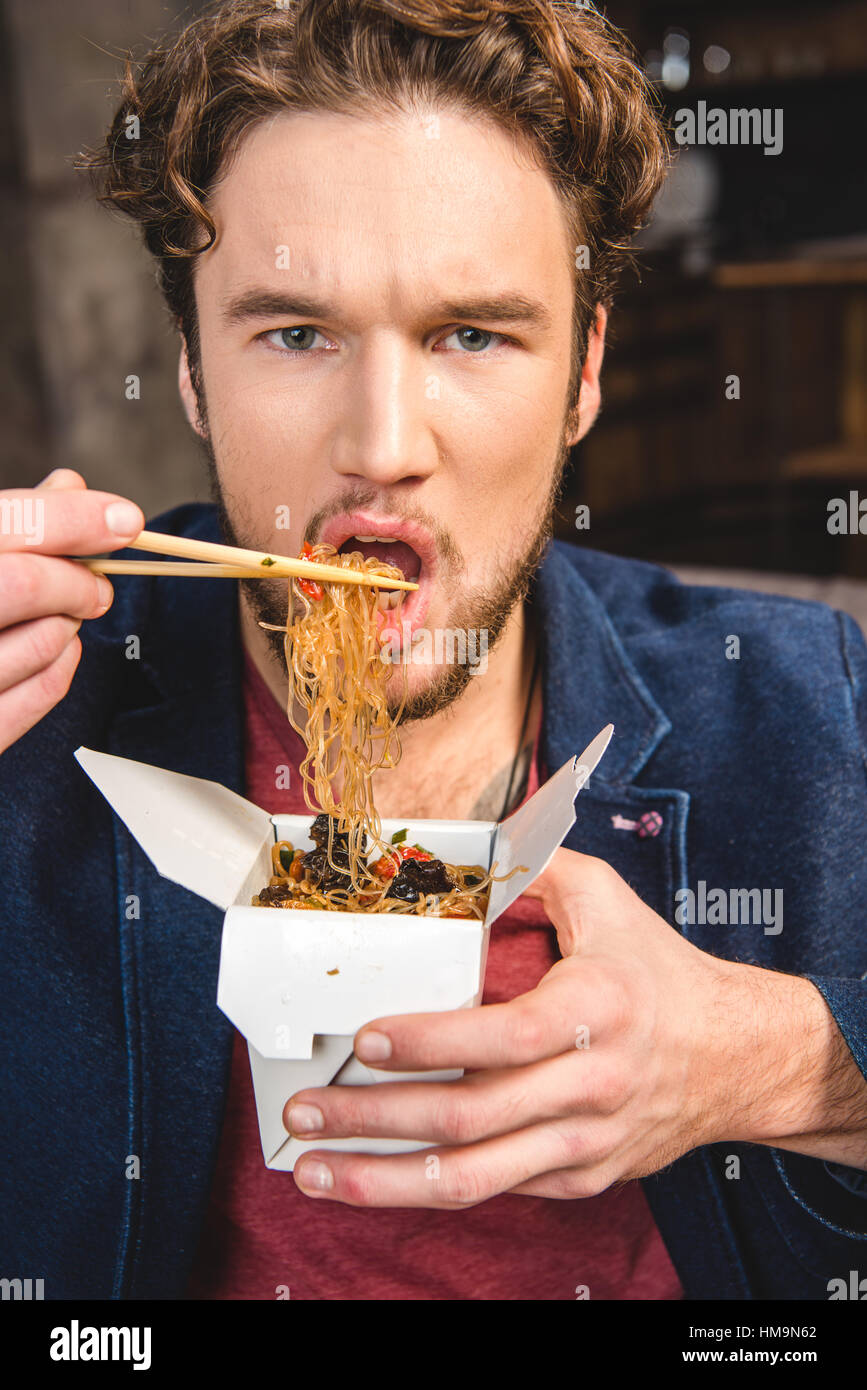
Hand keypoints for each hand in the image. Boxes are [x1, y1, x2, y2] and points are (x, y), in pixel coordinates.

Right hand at [0, 470, 143, 754]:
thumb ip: (11, 521)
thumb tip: (69, 487)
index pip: (15, 524)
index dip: (78, 518)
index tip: (125, 521)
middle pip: (27, 583)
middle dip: (78, 580)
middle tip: (97, 586)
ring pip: (45, 640)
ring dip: (70, 624)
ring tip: (60, 618)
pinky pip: (43, 690)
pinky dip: (64, 664)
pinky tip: (57, 650)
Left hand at [284, 847, 807, 1206]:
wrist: (736, 1058)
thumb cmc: (660, 976)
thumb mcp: (608, 901)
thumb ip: (537, 867)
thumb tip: (468, 849)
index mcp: (594, 1010)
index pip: (502, 1037)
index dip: (429, 1042)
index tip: (367, 1038)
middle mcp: (589, 1084)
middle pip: (468, 1117)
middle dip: (373, 1117)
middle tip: (306, 1109)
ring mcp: (583, 1141)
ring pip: (473, 1178)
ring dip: (384, 1179)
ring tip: (316, 1168)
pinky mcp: (579, 1178)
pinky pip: (497, 1189)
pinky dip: (431, 1187)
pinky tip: (379, 1174)